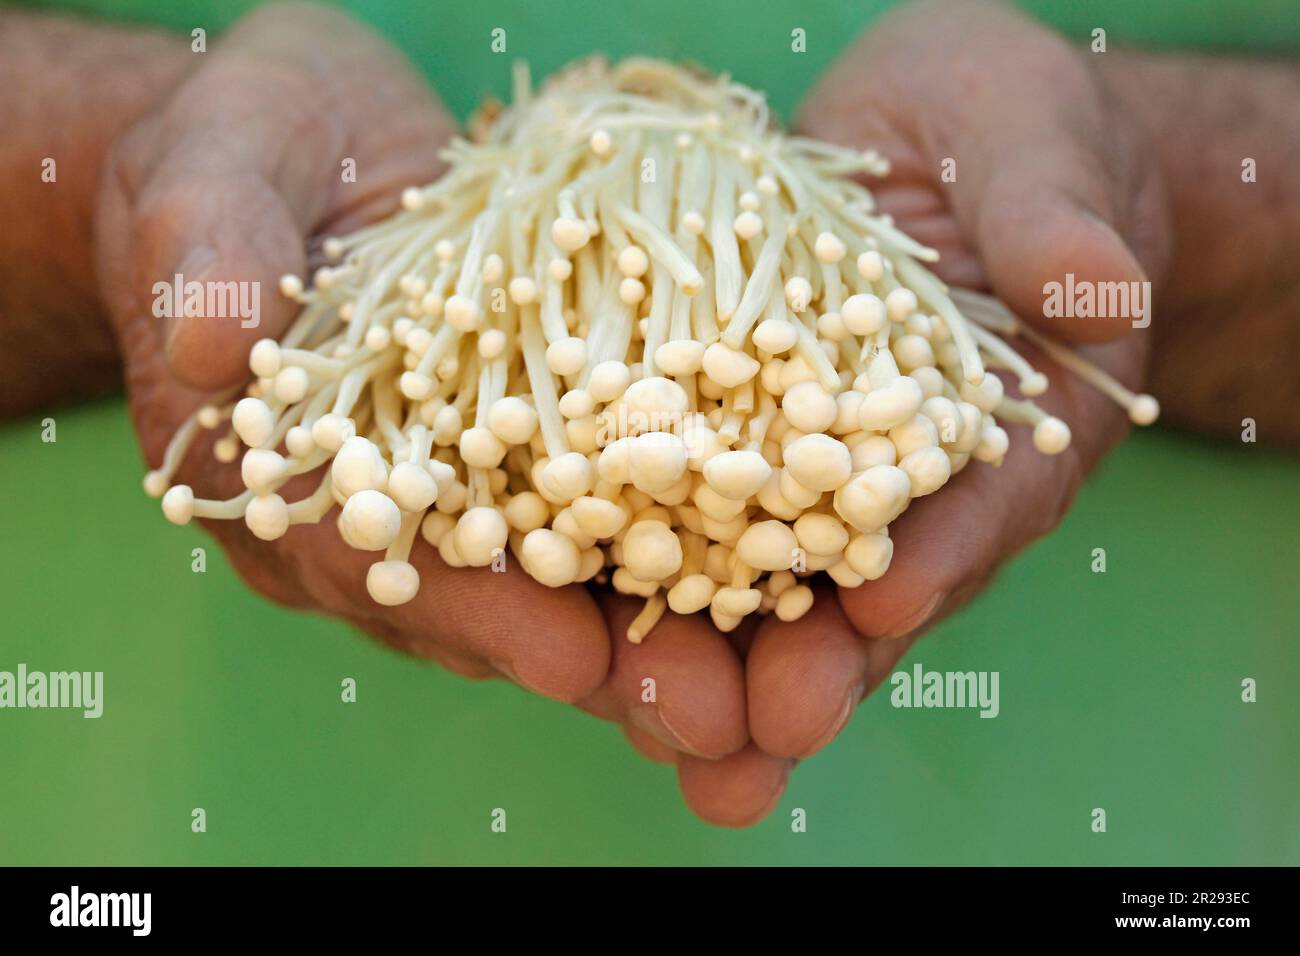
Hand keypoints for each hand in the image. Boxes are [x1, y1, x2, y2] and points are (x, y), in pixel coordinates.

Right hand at [93, 3, 754, 823]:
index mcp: (290, 471)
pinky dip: (683, 543)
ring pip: (559, 582)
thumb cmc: (240, 147)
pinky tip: (774, 569)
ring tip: (770, 683)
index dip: (470, 611)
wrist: (303, 142)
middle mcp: (382, 507)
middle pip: (490, 607)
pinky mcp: (534, 443)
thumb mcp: (209, 170)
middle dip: (600, 661)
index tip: (568, 655)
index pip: (378, 558)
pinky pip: (605, 509)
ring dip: (660, 633)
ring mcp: (463, 485)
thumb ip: (206, 250)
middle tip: (712, 714)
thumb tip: (209, 343)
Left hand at [683, 0, 1174, 822]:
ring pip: (760, 589)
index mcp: (1001, 428)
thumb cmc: (997, 129)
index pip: (980, 504)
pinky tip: (574, 640)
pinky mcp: (710, 448)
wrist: (915, 137)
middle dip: (812, 667)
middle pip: (862, 593)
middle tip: (759, 736)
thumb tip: (1102, 289)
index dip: (942, 550)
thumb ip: (1056, 218)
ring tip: (665, 731)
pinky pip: (667, 519)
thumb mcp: (1030, 144)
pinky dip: (626, 576)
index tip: (890, 598)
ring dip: (715, 665)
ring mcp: (797, 475)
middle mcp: (899, 481)